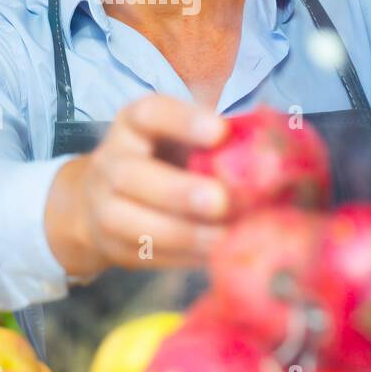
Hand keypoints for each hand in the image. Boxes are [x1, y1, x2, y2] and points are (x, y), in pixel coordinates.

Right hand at [45, 94, 230, 279]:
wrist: (99, 200)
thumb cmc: (160, 159)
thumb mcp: (177, 138)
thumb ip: (213, 143)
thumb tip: (270, 157)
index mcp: (133, 125)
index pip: (149, 114)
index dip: (183, 121)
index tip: (221, 131)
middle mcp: (111, 163)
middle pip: (132, 175)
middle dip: (178, 191)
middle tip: (220, 201)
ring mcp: (104, 208)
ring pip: (134, 223)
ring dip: (184, 233)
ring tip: (225, 238)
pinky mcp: (112, 246)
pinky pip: (146, 254)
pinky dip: (183, 257)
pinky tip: (215, 256)